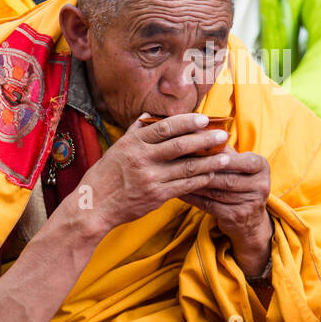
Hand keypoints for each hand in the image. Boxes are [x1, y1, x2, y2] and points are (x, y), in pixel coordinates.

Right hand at [75, 113, 232, 231]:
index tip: (204, 118)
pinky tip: (212, 175)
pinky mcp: (157, 196)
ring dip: (209, 161)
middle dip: (205, 139)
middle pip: (180, 145)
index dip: (187, 122)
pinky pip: (185, 186)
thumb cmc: (105, 176)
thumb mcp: (117, 149)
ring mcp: (150, 178)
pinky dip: (200, 179)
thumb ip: (135, 132)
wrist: (94, 206)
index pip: (165, 127)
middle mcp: (142, 158)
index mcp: (133, 143)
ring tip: (226, 156)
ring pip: (187, 167)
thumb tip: (148, 115)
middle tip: (223, 135)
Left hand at [178, 149, 272, 278]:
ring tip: (175, 175)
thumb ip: (222, 150)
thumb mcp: (238, 164)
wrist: (250, 219)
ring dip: (194, 182)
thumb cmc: (239, 180)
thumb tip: (197, 132)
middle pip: (227, 177)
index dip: (224, 158)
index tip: (203, 150)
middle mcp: (261, 185)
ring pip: (216, 191)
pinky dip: (193, 197)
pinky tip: (179, 190)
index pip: (244, 160)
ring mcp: (250, 204)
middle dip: (203, 170)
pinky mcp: (235, 217)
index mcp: (262, 167)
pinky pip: (209, 205)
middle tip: (180, 162)